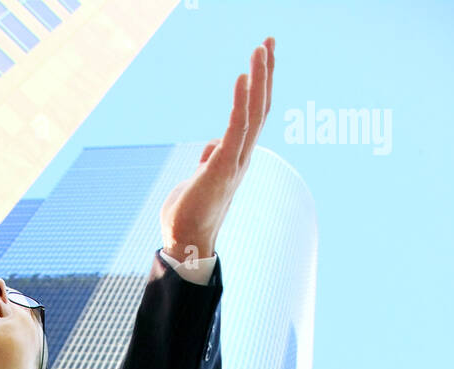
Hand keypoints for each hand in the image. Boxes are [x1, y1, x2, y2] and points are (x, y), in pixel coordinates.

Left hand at [159, 37, 274, 261]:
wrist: (185, 242)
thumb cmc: (189, 215)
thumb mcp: (199, 179)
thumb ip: (209, 161)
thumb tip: (212, 148)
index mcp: (236, 158)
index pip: (252, 117)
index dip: (258, 87)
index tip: (261, 59)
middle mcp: (242, 158)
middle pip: (259, 108)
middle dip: (265, 74)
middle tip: (269, 42)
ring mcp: (235, 162)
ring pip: (254, 114)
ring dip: (259, 79)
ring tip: (261, 48)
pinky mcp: (223, 167)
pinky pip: (237, 128)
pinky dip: (241, 101)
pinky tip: (243, 77)